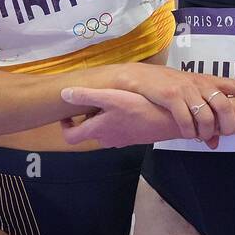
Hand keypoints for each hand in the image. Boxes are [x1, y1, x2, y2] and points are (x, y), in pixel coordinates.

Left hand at [60, 88, 221, 148]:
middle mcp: (108, 139)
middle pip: (88, 132)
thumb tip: (63, 94)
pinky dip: (115, 120)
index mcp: (98, 130)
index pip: (71, 137)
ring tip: (108, 100)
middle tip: (89, 101)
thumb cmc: (139, 109)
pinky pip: (118, 130)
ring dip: (101, 118)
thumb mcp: (111, 98)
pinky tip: (125, 106)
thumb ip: (86, 97)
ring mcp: (122, 140)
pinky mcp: (134, 137)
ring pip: (104, 131)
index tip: (67, 113)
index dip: (65, 126)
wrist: (170, 121)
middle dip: (85, 118)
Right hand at [109, 62, 234, 139]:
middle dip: (228, 123)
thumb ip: (204, 117)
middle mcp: (199, 83)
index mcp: (207, 81)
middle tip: (224, 133)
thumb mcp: (188, 98)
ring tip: (201, 136)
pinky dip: (188, 131)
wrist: (138, 78)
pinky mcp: (170, 96)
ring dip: (206, 131)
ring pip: (206, 115)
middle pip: (224, 104)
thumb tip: (215, 142)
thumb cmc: (166, 89)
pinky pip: (186, 119)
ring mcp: (185, 89)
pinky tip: (186, 134)